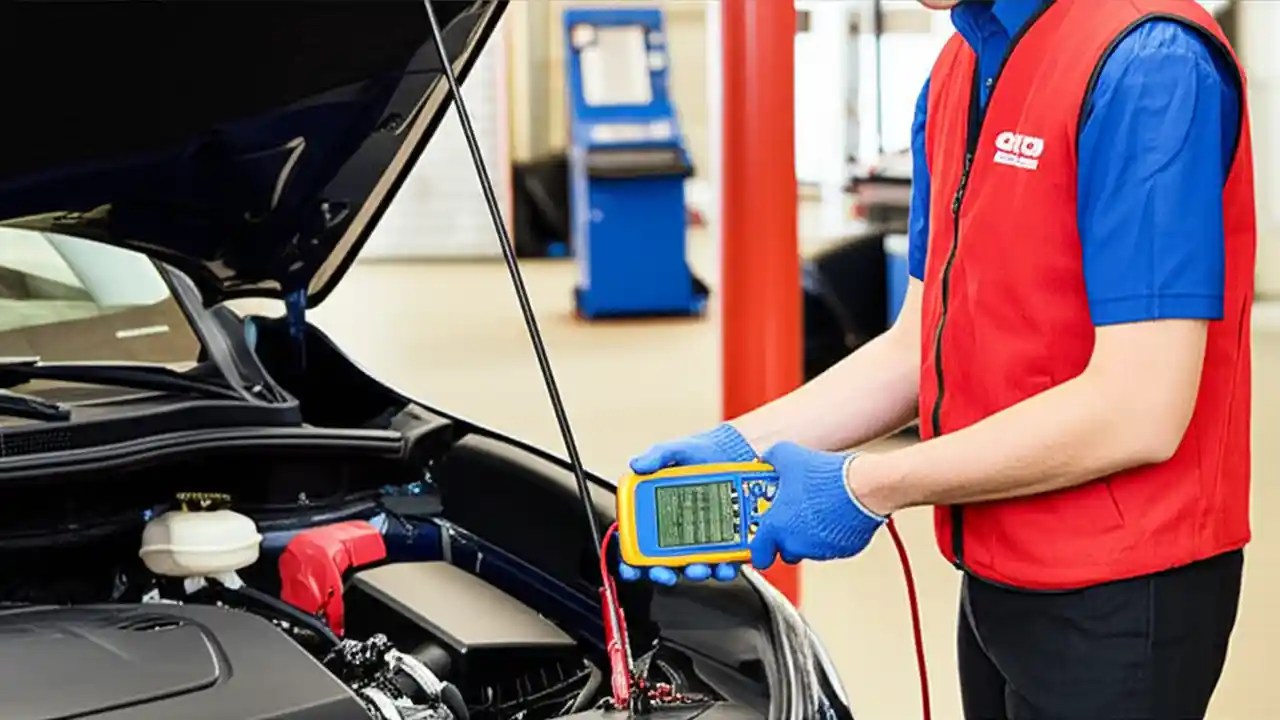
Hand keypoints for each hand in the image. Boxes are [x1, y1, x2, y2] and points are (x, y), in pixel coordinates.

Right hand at [618, 424, 756, 585]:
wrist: (737, 452)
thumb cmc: (703, 454)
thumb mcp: (676, 451)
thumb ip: (657, 456)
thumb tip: (638, 464)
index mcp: (659, 512)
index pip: (638, 542)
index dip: (630, 560)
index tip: (630, 568)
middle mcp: (679, 530)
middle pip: (663, 562)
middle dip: (661, 573)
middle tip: (663, 572)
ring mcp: (703, 539)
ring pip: (693, 566)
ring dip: (693, 573)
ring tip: (698, 567)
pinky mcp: (727, 542)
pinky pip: (723, 562)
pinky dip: (723, 568)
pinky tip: (724, 564)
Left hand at [748, 442, 885, 568]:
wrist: (863, 487)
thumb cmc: (827, 478)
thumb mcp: (788, 456)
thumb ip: (772, 460)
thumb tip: (768, 459)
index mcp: (777, 527)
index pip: (758, 553)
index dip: (759, 545)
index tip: (761, 535)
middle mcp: (796, 543)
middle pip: (784, 550)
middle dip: (785, 536)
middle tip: (790, 516)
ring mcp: (820, 550)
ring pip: (808, 548)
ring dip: (808, 534)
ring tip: (815, 509)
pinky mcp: (842, 550)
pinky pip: (831, 546)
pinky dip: (830, 535)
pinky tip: (833, 514)